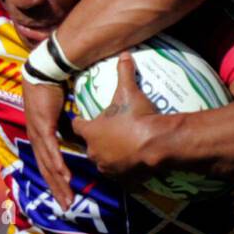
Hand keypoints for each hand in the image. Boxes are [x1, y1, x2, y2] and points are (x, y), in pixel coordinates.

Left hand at [23, 77, 75, 213]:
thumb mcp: (58, 116)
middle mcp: (35, 140)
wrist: (43, 73)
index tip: (65, 197)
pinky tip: (66, 176)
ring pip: (49, 164)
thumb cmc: (50, 92)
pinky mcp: (43, 126)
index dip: (55, 183)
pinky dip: (59, 164)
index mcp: (38, 139)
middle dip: (58, 190)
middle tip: (67, 206)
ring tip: (68, 197)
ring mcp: (38, 134)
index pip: (46, 167)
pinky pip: (52, 149)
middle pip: (46, 171)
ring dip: (60, 183)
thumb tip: (73, 137)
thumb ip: (64, 129)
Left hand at [72, 53, 166, 185]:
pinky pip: (119, 172)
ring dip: (108, 154)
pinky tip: (131, 160)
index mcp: (91, 132)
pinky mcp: (122, 178)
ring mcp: (108, 167)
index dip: (79, 121)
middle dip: (96, 139)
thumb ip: (124, 73)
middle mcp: (94, 152)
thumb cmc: (138, 117)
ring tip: (119, 147)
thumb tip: (125, 54)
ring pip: (103, 160)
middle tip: (106, 132)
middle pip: (89, 145)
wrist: (157, 143)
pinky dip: (123, 167)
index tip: (82, 119)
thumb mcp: (129, 92)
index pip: (76, 126)